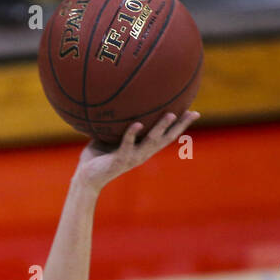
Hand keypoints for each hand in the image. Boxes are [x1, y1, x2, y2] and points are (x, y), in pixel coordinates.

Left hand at [74, 110, 199, 191]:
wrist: (85, 178)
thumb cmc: (97, 156)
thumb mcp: (110, 137)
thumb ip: (117, 123)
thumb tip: (118, 101)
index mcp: (143, 148)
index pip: (166, 136)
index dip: (180, 125)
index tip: (193, 112)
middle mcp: (142, 154)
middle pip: (166, 139)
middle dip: (180, 126)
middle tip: (193, 113)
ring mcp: (132, 158)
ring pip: (151, 142)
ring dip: (161, 128)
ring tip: (171, 114)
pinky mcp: (119, 160)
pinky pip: (127, 145)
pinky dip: (131, 134)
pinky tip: (136, 124)